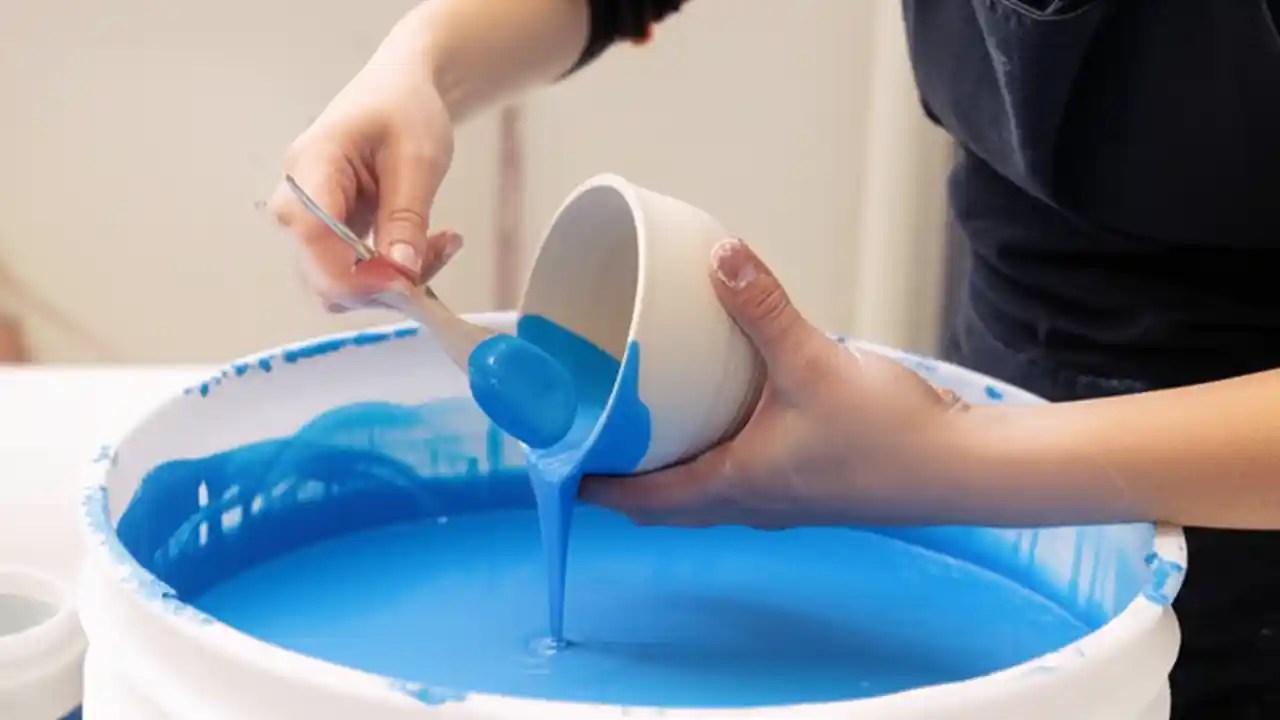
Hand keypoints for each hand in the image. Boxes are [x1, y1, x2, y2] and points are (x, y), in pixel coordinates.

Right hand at [268, 52, 462, 311]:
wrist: (400, 90)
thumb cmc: (405, 110)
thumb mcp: (417, 160)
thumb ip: (406, 218)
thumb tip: (402, 273)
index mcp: (311, 167)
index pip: (313, 237)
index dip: (358, 272)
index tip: (409, 277)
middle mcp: (297, 201)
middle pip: (323, 272)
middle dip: (384, 281)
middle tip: (442, 251)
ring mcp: (310, 221)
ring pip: (340, 282)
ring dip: (393, 279)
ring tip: (442, 245)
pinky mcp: (329, 234)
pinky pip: (354, 273)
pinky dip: (393, 271)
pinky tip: (429, 247)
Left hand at [580, 238, 969, 528]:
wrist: (964, 469)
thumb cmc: (890, 435)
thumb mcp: (815, 360)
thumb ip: (764, 306)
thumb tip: (718, 254)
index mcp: (736, 487)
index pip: (644, 499)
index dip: (598, 485)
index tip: (561, 465)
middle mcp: (752, 501)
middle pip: (667, 503)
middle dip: (625, 479)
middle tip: (594, 438)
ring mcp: (783, 498)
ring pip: (704, 494)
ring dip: (669, 469)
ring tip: (645, 425)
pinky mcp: (810, 483)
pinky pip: (741, 478)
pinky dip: (712, 456)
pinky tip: (722, 415)